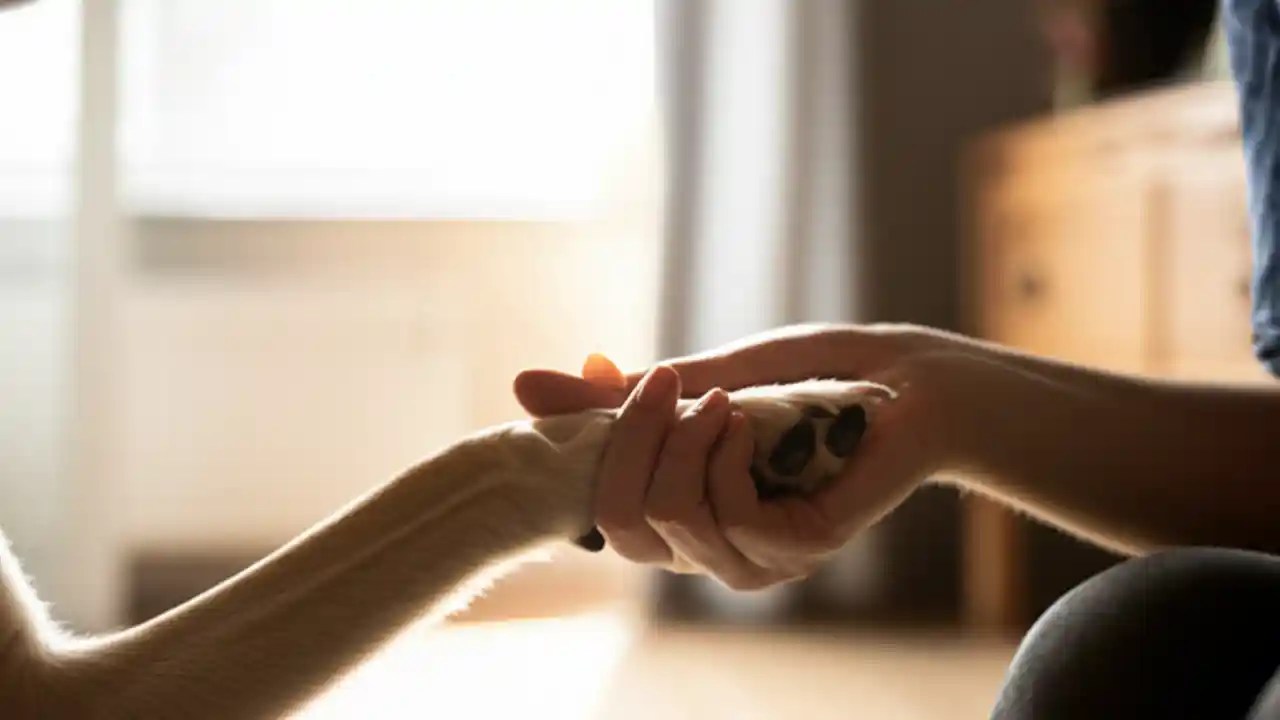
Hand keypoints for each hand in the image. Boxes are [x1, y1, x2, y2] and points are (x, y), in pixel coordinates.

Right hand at [514, 323, 1015, 588]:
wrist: (914, 384)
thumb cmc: (814, 379)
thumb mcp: (701, 380)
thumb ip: (622, 397)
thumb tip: (521, 385)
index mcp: (686, 509)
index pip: (602, 517)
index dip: (592, 454)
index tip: (624, 387)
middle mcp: (715, 544)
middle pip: (622, 529)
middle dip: (632, 444)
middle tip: (671, 386)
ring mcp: (758, 554)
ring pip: (672, 523)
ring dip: (688, 443)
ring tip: (729, 403)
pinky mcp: (801, 547)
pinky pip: (730, 518)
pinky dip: (730, 458)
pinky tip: (755, 426)